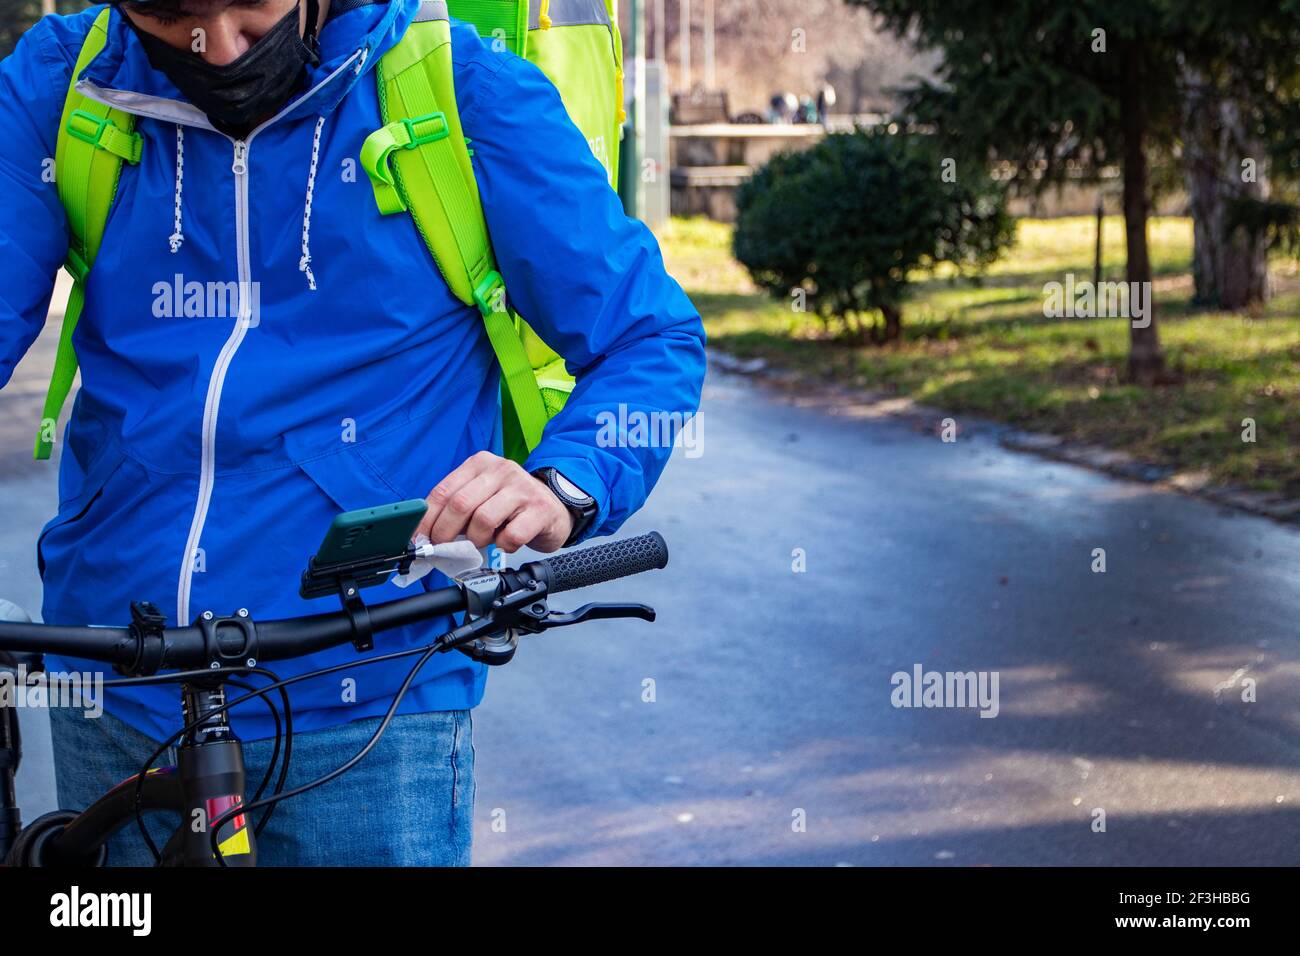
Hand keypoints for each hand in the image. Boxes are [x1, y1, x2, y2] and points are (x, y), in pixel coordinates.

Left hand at [417, 451, 573, 553]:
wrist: (554, 508)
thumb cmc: (511, 507)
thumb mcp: (482, 496)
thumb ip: (456, 507)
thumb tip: (425, 533)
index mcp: (480, 463)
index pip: (444, 491)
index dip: (427, 519)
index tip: (419, 539)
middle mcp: (501, 470)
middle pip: (460, 504)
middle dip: (445, 533)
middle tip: (444, 548)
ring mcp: (522, 488)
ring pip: (483, 520)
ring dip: (477, 540)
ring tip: (483, 542)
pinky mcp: (540, 509)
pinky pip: (511, 535)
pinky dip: (503, 545)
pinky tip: (506, 542)